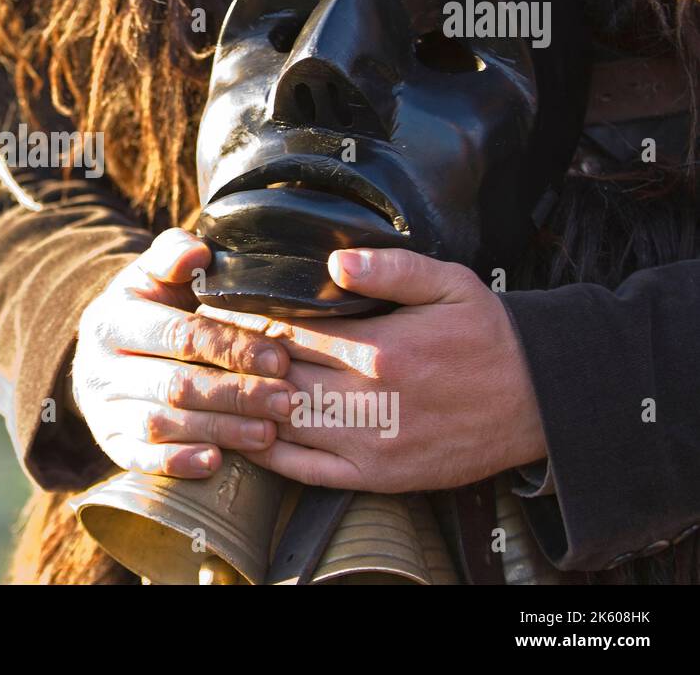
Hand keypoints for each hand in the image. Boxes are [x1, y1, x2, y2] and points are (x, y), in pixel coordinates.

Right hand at [71, 228, 294, 478]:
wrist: (104, 352)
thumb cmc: (146, 309)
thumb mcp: (152, 274)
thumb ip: (174, 255)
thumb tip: (197, 254)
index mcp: (112, 318)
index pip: (179, 335)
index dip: (232, 347)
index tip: (280, 358)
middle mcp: (98, 365)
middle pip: (174, 385)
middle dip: (236, 395)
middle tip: (286, 402)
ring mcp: (100, 408)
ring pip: (161, 425)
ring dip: (218, 430)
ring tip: (267, 433)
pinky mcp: (107, 442)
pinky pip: (141, 459)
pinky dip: (179, 463)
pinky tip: (217, 462)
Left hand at [199, 247, 546, 492]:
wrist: (541, 398)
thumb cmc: (487, 334)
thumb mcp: (449, 283)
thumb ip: (389, 268)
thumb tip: (332, 261)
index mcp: (378, 348)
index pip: (285, 330)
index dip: (242, 318)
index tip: (212, 307)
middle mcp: (368, 399)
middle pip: (273, 377)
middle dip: (232, 360)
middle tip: (197, 344)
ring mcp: (371, 443)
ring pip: (282, 425)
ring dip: (242, 407)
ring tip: (209, 386)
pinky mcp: (379, 476)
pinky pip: (308, 471)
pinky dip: (270, 456)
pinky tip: (245, 437)